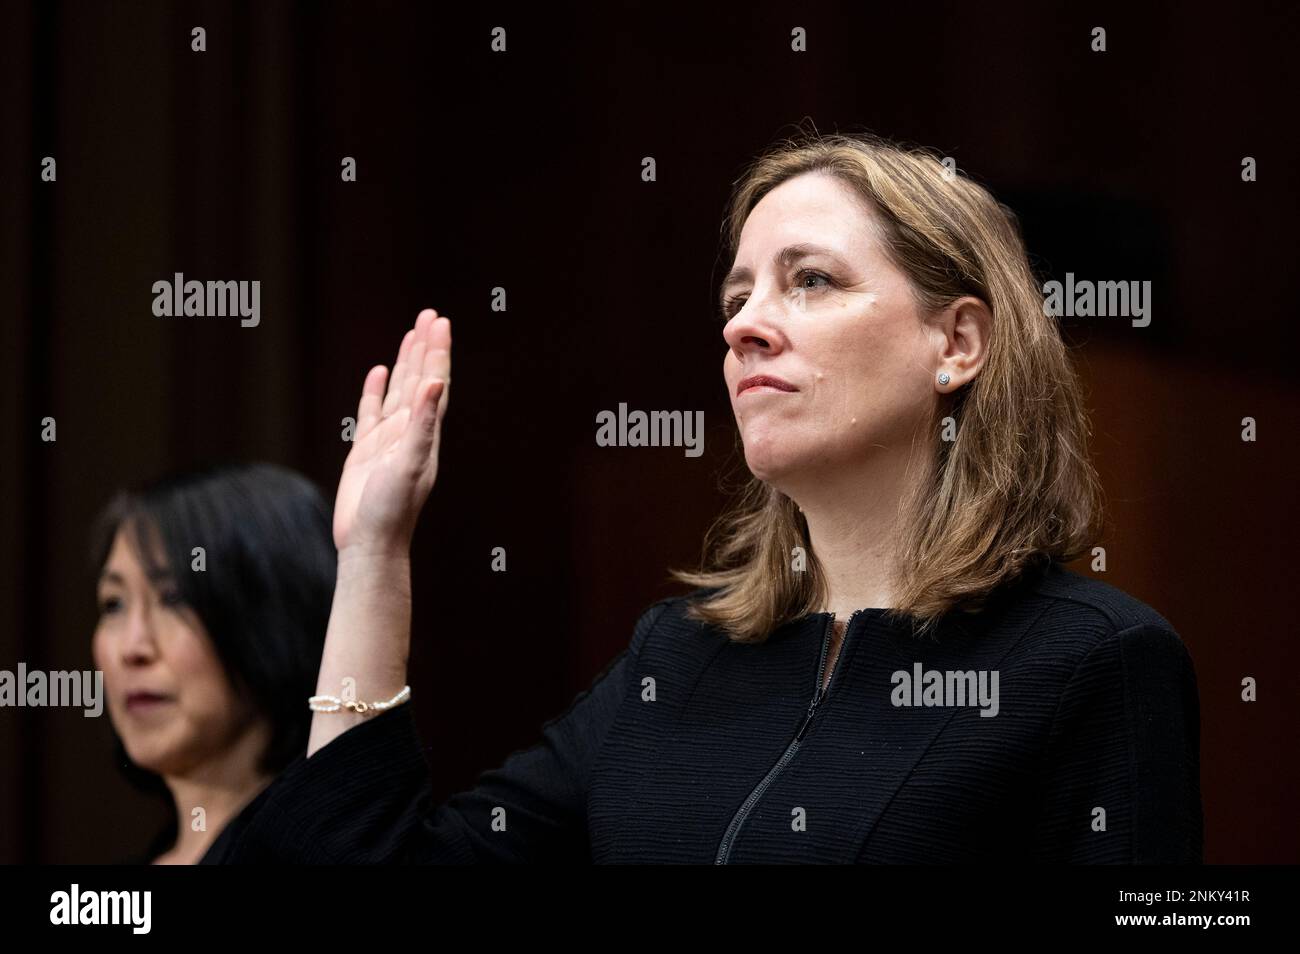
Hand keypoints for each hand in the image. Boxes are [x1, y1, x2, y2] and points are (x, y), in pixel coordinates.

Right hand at [333, 309, 451, 554]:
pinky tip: (377, 372)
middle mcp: (411, 432)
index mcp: (426, 433)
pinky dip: (375, 389)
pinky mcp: (366, 451)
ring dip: (406, 363)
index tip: (440, 323)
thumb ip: (424, 424)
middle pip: (421, 379)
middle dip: (425, 347)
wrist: (370, 544)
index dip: (438, 352)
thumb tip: (437, 384)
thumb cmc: (392, 510)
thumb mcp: (411, 463)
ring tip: (412, 334)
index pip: (435, 383)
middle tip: (430, 315)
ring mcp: (388, 440)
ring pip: (398, 390)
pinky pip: (371, 411)